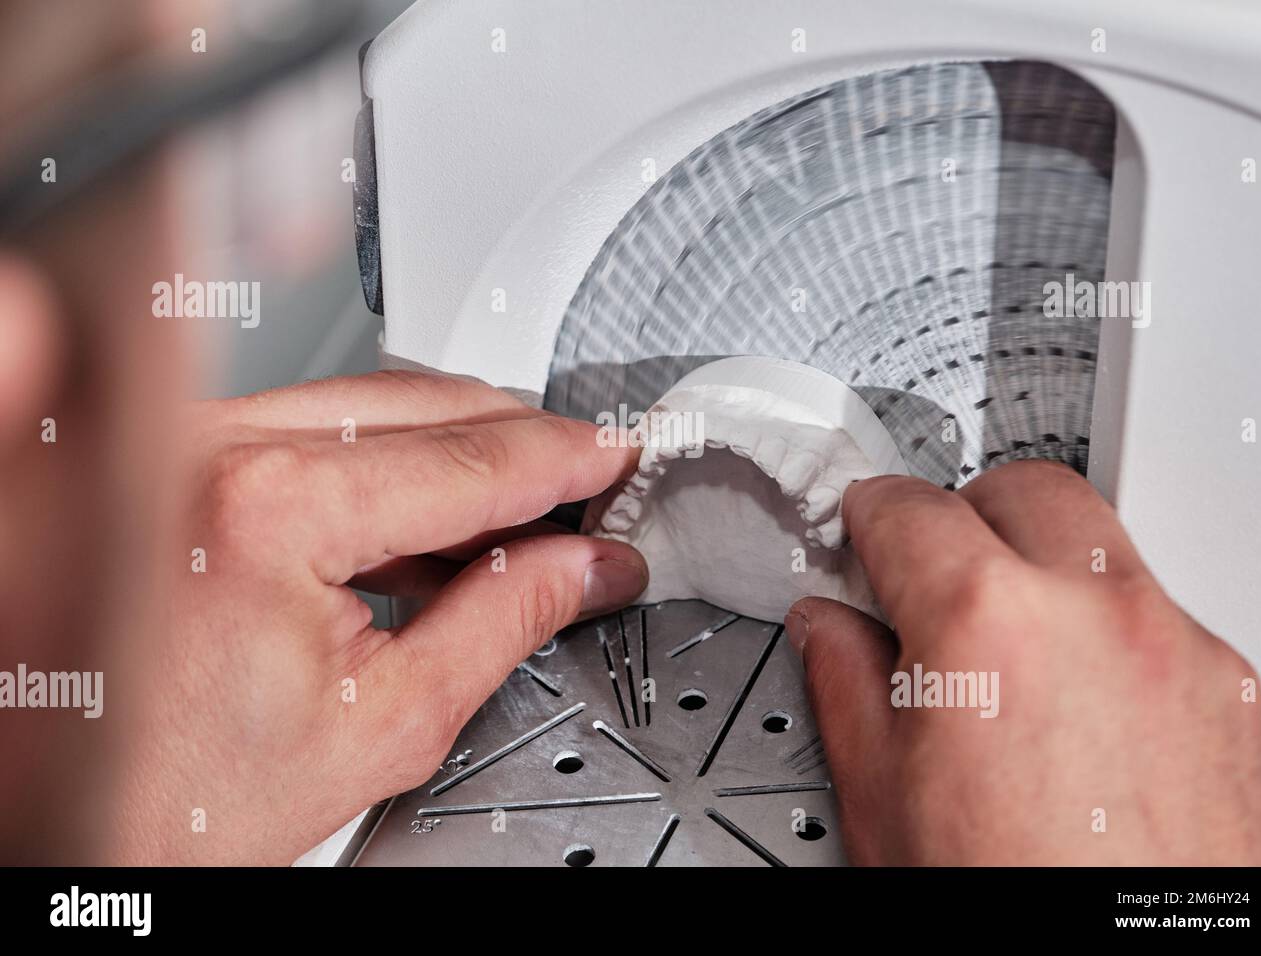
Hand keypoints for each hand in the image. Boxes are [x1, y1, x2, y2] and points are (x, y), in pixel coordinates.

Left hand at [111, 370, 646, 864]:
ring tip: (518, 516)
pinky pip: (310, 425)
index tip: (616, 458)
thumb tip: (580, 568)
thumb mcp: (383, 723)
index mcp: (272, 512)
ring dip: (456, 448)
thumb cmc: (179, 798)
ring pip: (367, 403)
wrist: (62, 814)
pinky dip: (385, 460)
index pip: (468, 459)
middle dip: (521, 440)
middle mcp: (213, 449)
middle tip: (586, 485)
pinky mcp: (172, 457)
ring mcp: (181, 443)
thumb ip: (501, 623)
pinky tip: (429, 519)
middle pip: (424, 403)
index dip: (564, 458)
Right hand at [786, 460, 1260, 864]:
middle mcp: (1096, 614)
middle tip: (932, 568)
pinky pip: (1155, 614)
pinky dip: (1106, 627)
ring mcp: (1176, 646)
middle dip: (967, 513)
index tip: (861, 530)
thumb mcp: (885, 802)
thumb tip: (830, 630)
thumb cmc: (1017, 903)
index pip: (908, 509)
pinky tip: (1075, 703)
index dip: (867, 516)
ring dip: (1042, 565)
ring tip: (1005, 647)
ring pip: (1099, 544)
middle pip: (1023, 489)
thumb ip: (846, 684)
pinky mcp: (1228, 688)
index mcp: (988, 627)